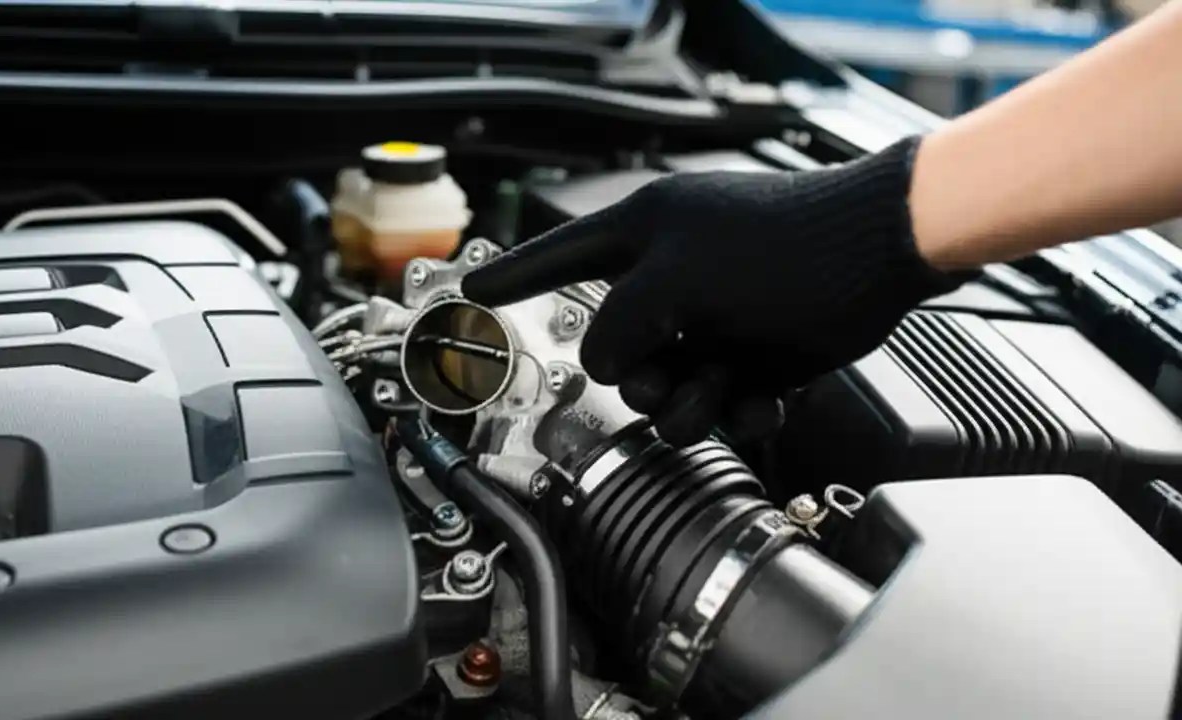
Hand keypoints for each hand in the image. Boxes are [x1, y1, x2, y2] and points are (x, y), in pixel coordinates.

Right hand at [462, 138, 967, 446]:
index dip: (511, 278)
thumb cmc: (786, 246)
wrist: (880, 255)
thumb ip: (618, 324)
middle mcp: (674, 279)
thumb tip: (608, 364)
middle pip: (618, 351)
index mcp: (645, 236)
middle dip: (645, 377)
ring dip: (694, 401)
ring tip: (727, 384)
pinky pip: (719, 404)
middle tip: (673, 373)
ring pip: (668, 390)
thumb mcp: (679, 279)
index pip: (558, 256)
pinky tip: (760, 400)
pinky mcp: (755, 356)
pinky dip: (738, 411)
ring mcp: (715, 321)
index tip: (474, 293)